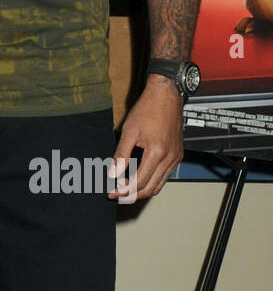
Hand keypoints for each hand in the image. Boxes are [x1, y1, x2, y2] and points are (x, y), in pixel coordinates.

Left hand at [108, 77, 183, 201]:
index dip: (124, 190)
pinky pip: (165, 175)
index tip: (113, 192)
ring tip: (126, 190)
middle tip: (117, 194)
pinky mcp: (178, 155)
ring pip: (160, 184)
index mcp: (158, 152)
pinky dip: (152, 181)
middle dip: (133, 195)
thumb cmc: (148, 109)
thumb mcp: (129, 131)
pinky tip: (139, 178)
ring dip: (143, 190)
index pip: (140, 181)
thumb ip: (121, 154)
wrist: (166, 95)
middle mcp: (170, 157)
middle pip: (151, 188)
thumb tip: (113, 173)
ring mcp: (176, 157)